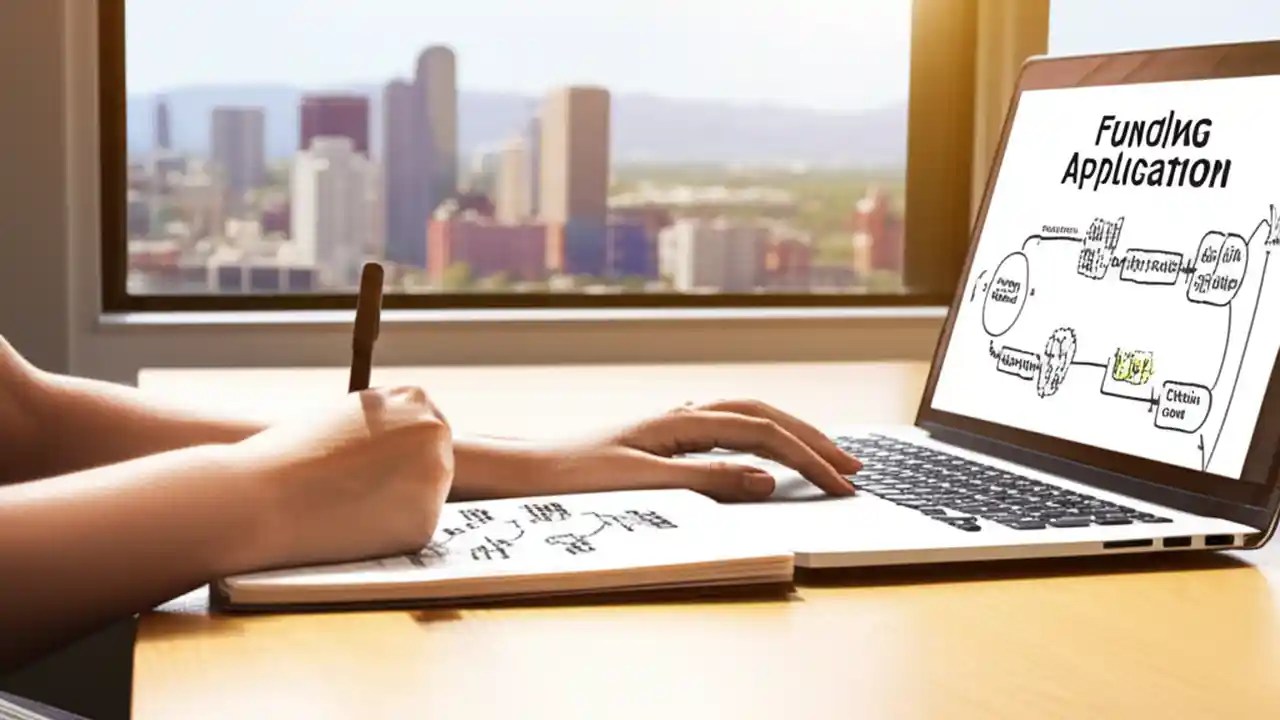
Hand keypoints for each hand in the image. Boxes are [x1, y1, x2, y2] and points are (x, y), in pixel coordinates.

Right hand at [227, 386, 452, 571]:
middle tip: (360, 492)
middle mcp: (435, 433)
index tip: (375, 466)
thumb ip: (380, 429)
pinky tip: (351, 528)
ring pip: (424, 500)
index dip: (398, 453)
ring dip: (395, 508)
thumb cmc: (289, 456)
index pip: (425, 430)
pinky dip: (387, 537)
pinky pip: (412, 533)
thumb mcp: (344, 418)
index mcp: (414, 399)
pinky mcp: (425, 523)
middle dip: (405, 479)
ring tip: (346, 505)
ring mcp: (435, 478)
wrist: (261, 495)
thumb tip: (397, 452)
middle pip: (433, 463)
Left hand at [530, 399, 860, 501]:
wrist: (528, 470)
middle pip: (766, 415)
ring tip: (824, 454)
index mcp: (683, 421)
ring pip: (748, 417)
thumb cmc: (576, 475)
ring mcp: (674, 423)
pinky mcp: (665, 438)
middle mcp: (683, 415)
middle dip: (813, 438)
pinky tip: (765, 447)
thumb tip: (768, 478)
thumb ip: (710, 479)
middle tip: (855, 465)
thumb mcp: (646, 481)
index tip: (843, 484)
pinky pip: (728, 427)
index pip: (765, 434)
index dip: (809, 458)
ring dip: (790, 433)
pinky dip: (760, 435)